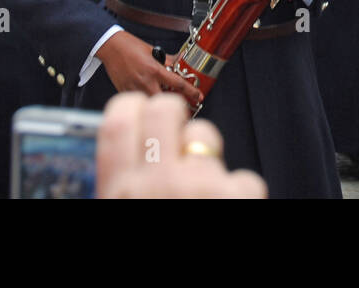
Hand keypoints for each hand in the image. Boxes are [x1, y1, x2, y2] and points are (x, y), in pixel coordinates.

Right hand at [96, 30, 202, 108]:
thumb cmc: (130, 46)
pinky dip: (146, 102)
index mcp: (154, 70)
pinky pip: (140, 102)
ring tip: (168, 107)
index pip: (177, 84)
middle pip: (165, 101)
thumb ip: (167, 60)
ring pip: (151, 104)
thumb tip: (180, 62)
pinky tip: (149, 100)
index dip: (191, 92)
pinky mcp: (125, 93)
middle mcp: (145, 81)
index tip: (198, 97)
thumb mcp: (152, 51)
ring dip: (160, 106)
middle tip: (186, 110)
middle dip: (176, 106)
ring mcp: (134, 89)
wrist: (110, 47)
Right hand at [97, 92, 266, 198]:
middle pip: (164, 109)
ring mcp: (199, 186)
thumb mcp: (119, 206)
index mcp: (120, 191)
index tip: (138, 107)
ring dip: (206, 154)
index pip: (117, 122)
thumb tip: (131, 166)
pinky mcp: (236, 194)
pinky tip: (226, 204)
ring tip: (203, 187)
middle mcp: (157, 183)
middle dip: (172, 110)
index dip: (129, 108)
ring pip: (205, 136)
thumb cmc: (151, 251)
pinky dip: (236, 190)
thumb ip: (124, 185)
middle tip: (177, 130)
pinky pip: (242, 175)